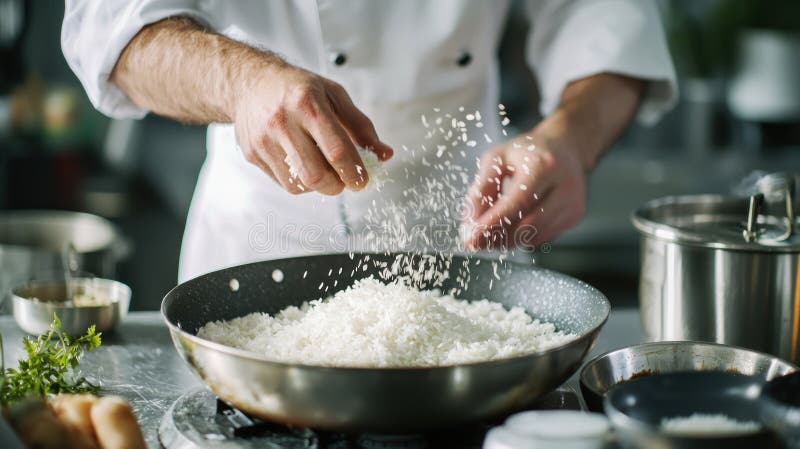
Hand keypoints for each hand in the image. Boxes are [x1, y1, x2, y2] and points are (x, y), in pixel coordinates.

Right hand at [233, 64, 392, 194]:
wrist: (250, 83)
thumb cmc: (298, 89)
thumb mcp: (334, 95)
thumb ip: (360, 126)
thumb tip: (384, 154)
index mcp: (307, 103)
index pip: (336, 149)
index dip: (354, 171)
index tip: (363, 180)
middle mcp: (282, 122)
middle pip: (315, 174)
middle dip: (337, 185)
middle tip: (345, 180)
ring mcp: (263, 140)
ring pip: (298, 184)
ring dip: (319, 185)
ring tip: (323, 168)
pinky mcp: (252, 154)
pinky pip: (284, 183)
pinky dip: (301, 182)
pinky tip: (304, 164)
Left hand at [462, 135, 586, 249]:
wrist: (565, 148)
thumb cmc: (528, 152)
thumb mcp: (498, 158)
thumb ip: (481, 187)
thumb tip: (471, 220)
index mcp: (544, 165)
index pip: (518, 201)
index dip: (493, 222)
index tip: (471, 237)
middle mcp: (564, 186)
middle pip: (527, 224)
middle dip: (496, 236)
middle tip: (473, 241)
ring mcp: (572, 204)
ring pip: (533, 235)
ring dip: (506, 240)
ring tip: (488, 234)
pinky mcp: (574, 217)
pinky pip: (541, 236)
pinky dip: (520, 237)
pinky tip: (509, 228)